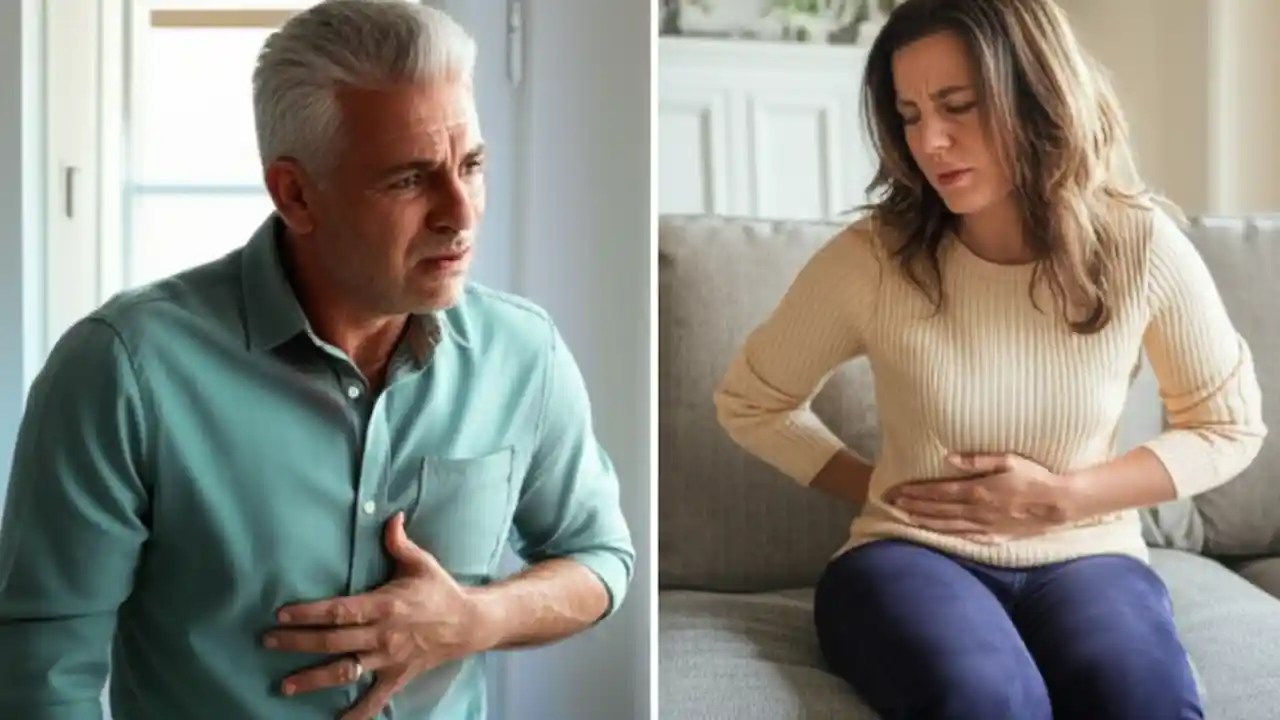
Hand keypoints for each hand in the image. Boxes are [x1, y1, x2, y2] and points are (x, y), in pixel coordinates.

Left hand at [263, 513, 495, 719]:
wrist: (470, 623)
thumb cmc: (441, 590)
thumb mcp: (421, 562)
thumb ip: (399, 541)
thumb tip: (390, 515)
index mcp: (386, 605)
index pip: (340, 610)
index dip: (309, 613)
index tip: (281, 614)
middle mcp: (383, 634)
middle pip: (333, 641)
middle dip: (297, 643)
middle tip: (267, 643)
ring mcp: (389, 659)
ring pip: (346, 672)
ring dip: (314, 680)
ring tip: (285, 686)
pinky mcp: (398, 676)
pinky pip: (375, 700)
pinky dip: (356, 714)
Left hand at [884, 453, 1075, 542]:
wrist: (1059, 503)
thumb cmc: (1035, 476)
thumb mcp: (1008, 459)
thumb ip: (976, 460)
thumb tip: (947, 458)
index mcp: (977, 491)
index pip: (938, 492)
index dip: (916, 492)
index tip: (898, 491)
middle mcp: (977, 511)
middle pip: (938, 510)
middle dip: (913, 506)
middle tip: (892, 505)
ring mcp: (985, 526)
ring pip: (947, 526)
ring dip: (925, 522)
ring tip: (906, 519)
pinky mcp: (995, 537)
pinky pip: (966, 538)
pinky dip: (947, 537)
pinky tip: (935, 536)